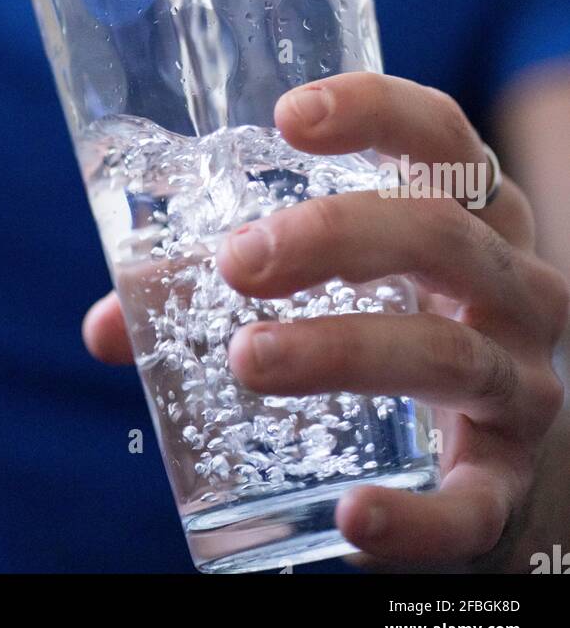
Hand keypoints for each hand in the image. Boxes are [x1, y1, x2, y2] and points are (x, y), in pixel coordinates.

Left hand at [83, 74, 568, 567]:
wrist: (494, 460)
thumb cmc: (400, 333)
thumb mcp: (339, 288)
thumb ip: (220, 291)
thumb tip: (108, 323)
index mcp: (468, 213)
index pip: (439, 135)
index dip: (375, 110)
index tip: (289, 117)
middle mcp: (513, 285)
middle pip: (440, 235)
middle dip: (336, 237)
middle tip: (239, 262)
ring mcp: (518, 384)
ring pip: (448, 354)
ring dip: (343, 350)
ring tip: (247, 357)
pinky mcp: (509, 483)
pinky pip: (474, 503)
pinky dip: (417, 517)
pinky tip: (354, 515)